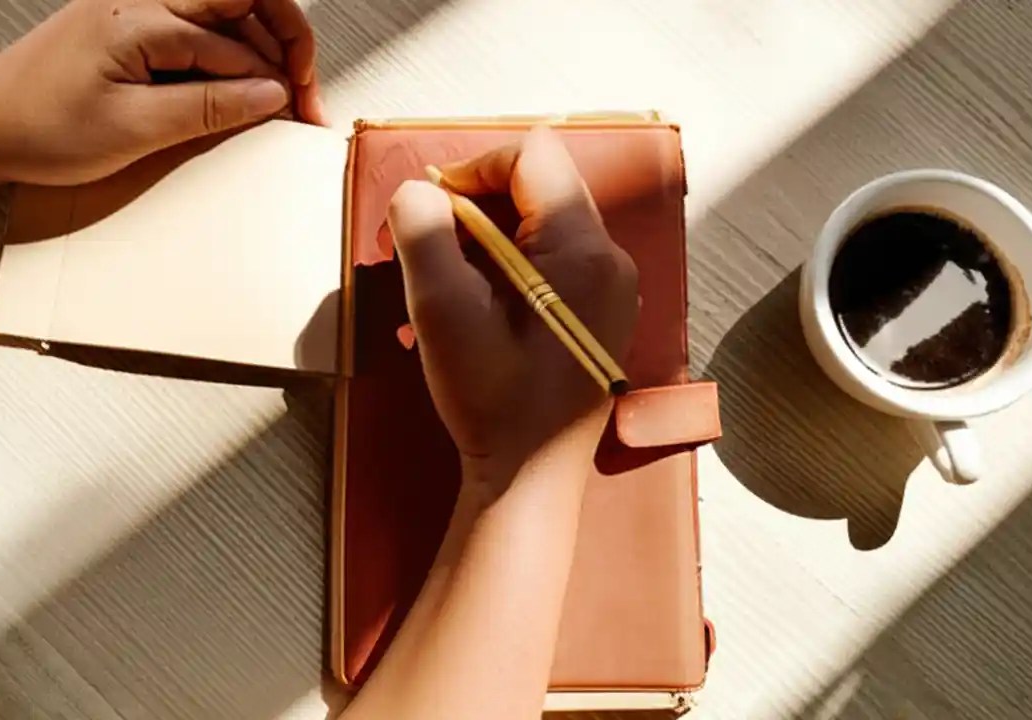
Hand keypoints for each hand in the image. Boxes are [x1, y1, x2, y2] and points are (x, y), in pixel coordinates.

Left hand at [0, 0, 323, 185]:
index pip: (241, 32)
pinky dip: (225, 59)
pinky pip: (194, 29)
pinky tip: (235, 93)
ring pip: (222, 13)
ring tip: (275, 100)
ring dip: (257, 52)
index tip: (302, 114)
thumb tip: (271, 93)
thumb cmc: (37, 127)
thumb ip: (211, 107)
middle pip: (242, 0)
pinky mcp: (129, 27)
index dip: (286, 72)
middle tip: (301, 98)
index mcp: (140, 16)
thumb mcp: (135, 130)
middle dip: (283, 46)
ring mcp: (133, 9)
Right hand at [386, 128, 638, 484]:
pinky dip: (512, 262)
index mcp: (582, 251)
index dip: (474, 166)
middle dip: (478, 204)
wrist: (532, 475)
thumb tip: (418, 192)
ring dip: (490, 235)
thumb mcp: (442, 312)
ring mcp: (613, 286)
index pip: (534, 154)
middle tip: (433, 249)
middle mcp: (611, 259)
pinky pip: (555, 256)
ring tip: (453, 283)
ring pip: (544, 220)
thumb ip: (423, 234)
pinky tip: (482, 306)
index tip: (433, 206)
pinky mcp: (602, 310)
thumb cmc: (492, 400)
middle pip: (540, 184)